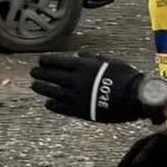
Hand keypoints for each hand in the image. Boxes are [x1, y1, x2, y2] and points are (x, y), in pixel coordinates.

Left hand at [31, 53, 158, 123]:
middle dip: (41, 73)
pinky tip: (48, 103)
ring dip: (42, 88)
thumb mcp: (109, 61)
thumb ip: (92, 58)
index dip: (47, 61)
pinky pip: (62, 107)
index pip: (59, 61)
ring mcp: (76, 96)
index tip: (40, 60)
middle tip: (33, 72)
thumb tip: (79, 56)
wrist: (133, 97)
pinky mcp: (80, 110)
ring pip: (53, 91)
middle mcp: (76, 80)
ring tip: (34, 86)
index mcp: (83, 66)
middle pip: (52, 76)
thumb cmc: (125, 77)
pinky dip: (53, 105)